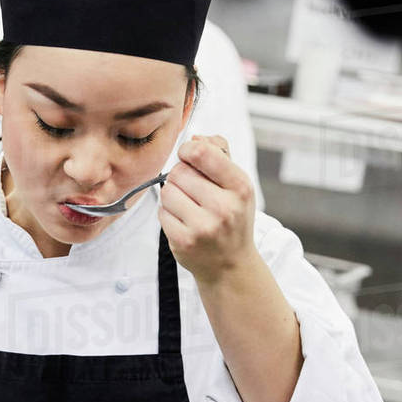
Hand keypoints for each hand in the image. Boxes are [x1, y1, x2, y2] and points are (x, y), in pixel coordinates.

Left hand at [159, 135, 256, 283]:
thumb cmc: (233, 218)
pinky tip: (183, 222)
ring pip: (167, 191)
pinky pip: (161, 212)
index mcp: (240, 187)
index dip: (188, 149)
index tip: (188, 156)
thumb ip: (220, 154)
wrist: (230, 264)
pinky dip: (168, 214)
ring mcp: (203, 226)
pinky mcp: (183, 241)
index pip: (202, 152)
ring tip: (188, 207)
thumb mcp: (237, 185)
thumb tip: (197, 136)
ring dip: (172, 196)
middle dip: (180, 177)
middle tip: (192, 190)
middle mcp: (224, 207)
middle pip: (179, 171)